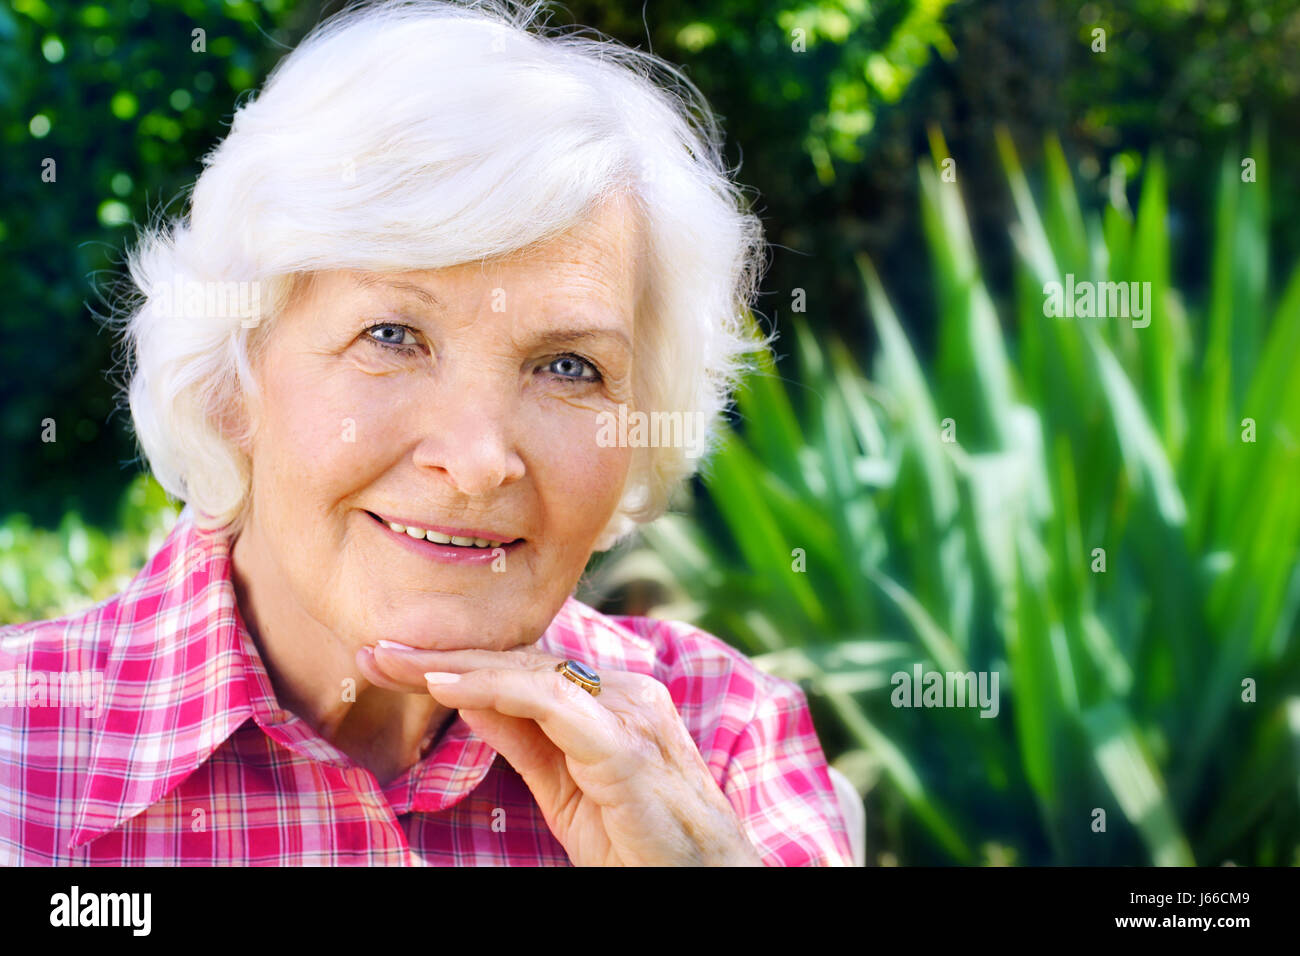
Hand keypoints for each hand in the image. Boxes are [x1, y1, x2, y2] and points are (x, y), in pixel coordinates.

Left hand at [358, 641, 763, 865]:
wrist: (711, 887)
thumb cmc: (644, 846)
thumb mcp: (566, 789)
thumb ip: (524, 739)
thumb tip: (468, 695)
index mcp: (616, 701)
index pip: (527, 669)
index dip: (459, 663)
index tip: (392, 663)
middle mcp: (627, 694)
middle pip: (523, 662)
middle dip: (444, 656)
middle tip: (374, 653)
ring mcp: (632, 715)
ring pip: (532, 672)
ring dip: (456, 665)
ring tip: (394, 663)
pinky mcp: (627, 747)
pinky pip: (553, 704)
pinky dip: (494, 688)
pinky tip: (446, 685)